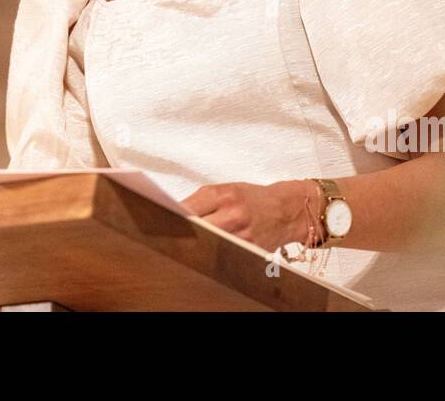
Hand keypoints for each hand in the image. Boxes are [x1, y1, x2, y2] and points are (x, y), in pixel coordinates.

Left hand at [180, 179, 318, 252]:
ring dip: (195, 244)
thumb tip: (174, 213)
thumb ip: (201, 201)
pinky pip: (222, 254)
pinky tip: (206, 250)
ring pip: (207, 245)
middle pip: (195, 229)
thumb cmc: (252, 198)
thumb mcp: (226, 190)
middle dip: (181, 231)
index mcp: (224, 196)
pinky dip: (213, 252)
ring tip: (186, 242)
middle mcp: (233, 216)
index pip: (188, 209)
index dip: (170, 215)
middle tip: (168, 233)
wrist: (286, 210)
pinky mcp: (247, 252)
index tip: (159, 216)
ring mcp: (241, 236)